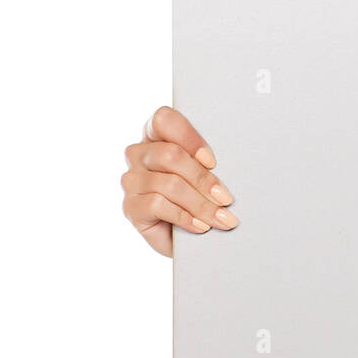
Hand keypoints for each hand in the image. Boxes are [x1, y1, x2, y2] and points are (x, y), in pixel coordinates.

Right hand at [121, 106, 236, 255]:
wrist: (188, 238)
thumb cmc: (201, 196)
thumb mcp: (207, 173)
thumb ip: (207, 161)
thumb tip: (227, 165)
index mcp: (157, 135)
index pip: (164, 119)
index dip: (189, 138)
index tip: (213, 161)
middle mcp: (139, 153)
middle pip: (170, 155)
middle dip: (203, 179)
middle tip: (226, 198)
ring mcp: (131, 180)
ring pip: (169, 184)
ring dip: (201, 204)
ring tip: (222, 219)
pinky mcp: (130, 207)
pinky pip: (158, 205)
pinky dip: (185, 217)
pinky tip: (201, 226)